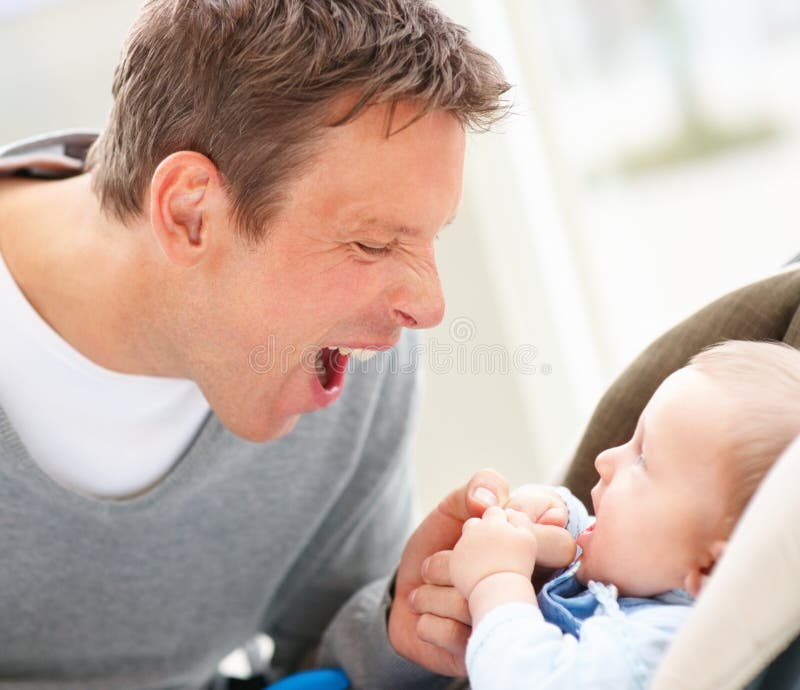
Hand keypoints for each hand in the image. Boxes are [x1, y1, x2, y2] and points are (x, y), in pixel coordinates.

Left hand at [407, 483, 576, 665]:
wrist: (407, 589)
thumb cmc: (442, 542)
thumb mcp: (457, 506)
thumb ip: (481, 485)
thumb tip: (486, 503)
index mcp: (537, 551)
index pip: (560, 544)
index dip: (516, 536)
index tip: (471, 528)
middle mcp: (536, 591)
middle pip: (516, 580)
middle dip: (454, 564)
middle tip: (429, 566)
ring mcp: (514, 624)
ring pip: (479, 608)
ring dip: (435, 595)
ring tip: (424, 589)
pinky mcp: (489, 654)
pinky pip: (458, 636)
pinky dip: (431, 621)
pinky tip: (425, 615)